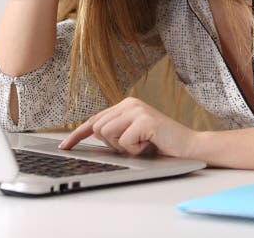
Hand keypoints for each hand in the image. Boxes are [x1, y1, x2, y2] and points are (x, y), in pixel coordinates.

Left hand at [58, 97, 198, 158]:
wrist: (189, 147)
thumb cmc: (160, 144)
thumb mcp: (132, 136)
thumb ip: (114, 133)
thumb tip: (92, 135)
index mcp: (125, 105)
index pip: (94, 120)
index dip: (77, 134)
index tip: (64, 146)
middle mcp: (129, 103)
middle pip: (98, 128)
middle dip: (111, 144)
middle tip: (134, 145)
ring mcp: (137, 110)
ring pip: (108, 134)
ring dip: (123, 147)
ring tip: (142, 144)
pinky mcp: (144, 120)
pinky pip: (124, 142)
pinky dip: (135, 150)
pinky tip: (149, 144)